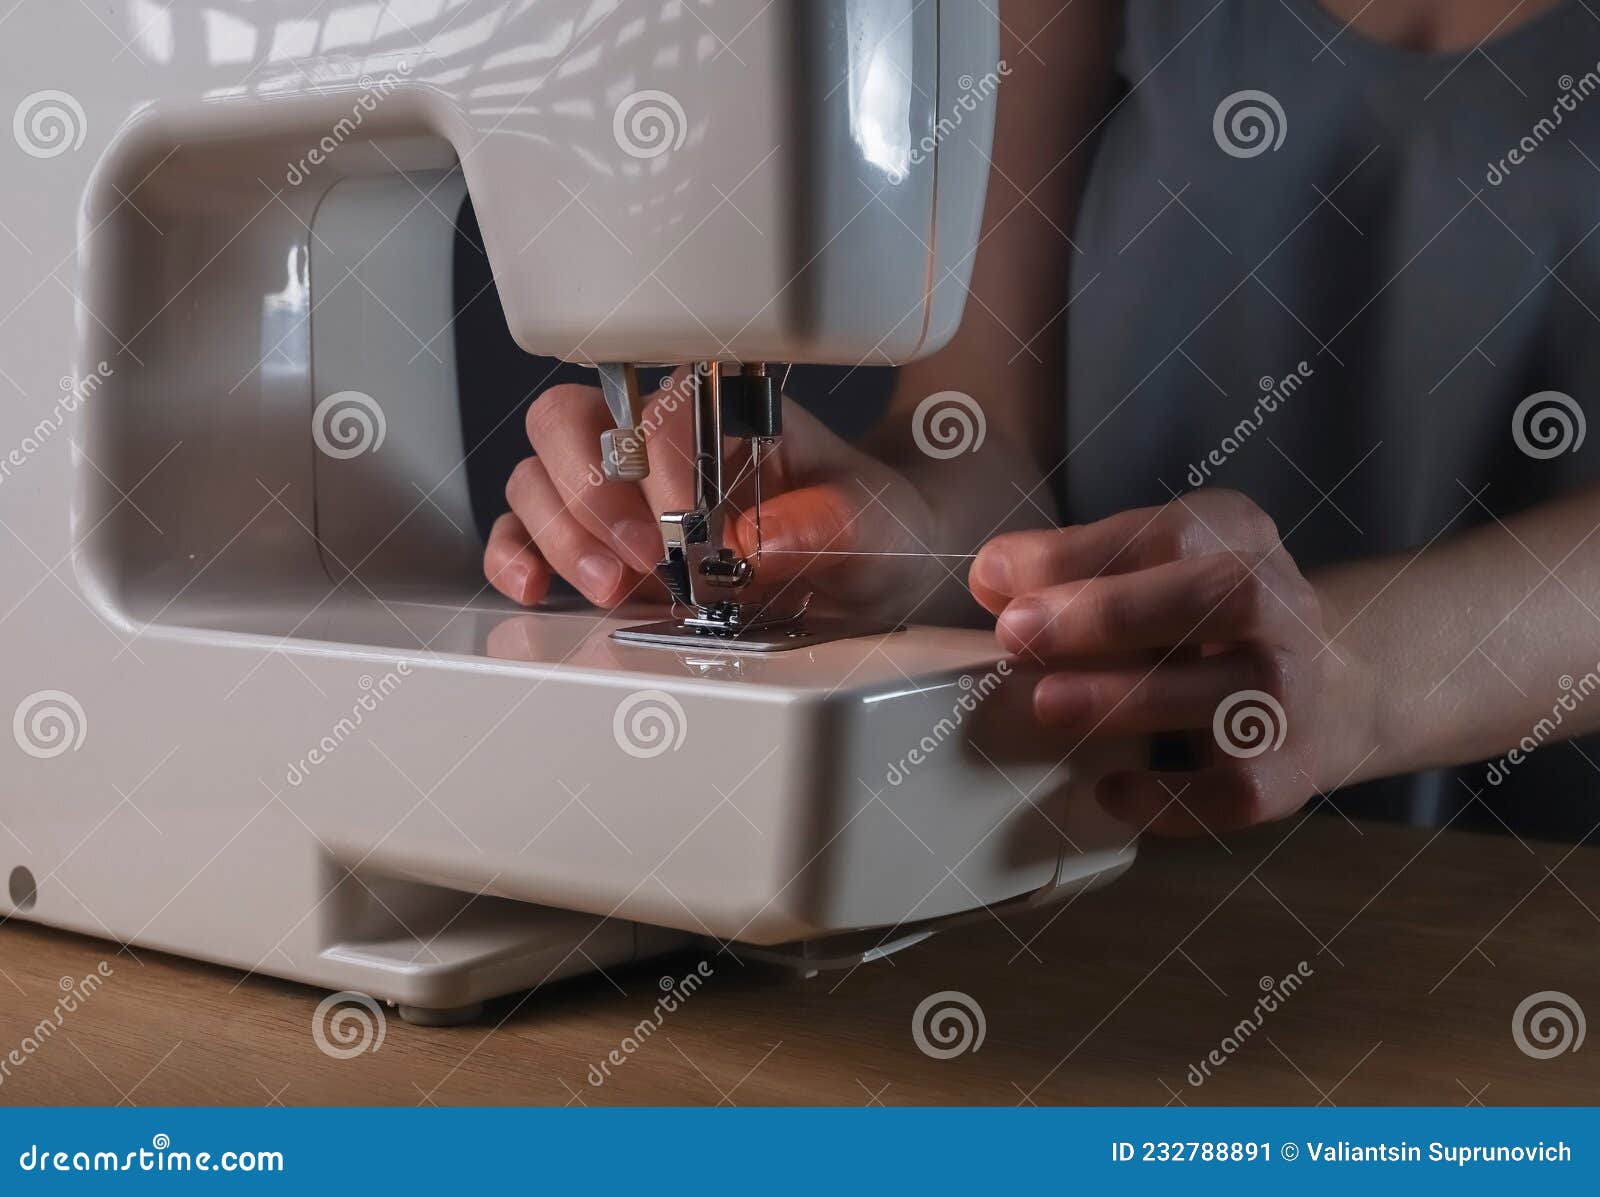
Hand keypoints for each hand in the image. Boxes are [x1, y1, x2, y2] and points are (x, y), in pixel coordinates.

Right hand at [484, 371, 942, 618]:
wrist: (864, 569)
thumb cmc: (865, 526)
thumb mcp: (871, 524)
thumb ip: (824, 525)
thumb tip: (761, 542)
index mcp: (723, 410)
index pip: (659, 404)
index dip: (662, 457)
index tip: (689, 517)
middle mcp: (655, 441)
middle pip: (569, 424)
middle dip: (594, 492)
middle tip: (644, 555)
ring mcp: (616, 493)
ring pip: (537, 479)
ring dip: (562, 534)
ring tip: (614, 588)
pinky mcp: (593, 546)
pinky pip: (522, 536)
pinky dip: (516, 558)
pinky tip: (535, 587)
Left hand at [969, 489, 1364, 835]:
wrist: (1328, 691)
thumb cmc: (1201, 620)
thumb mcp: (1149, 566)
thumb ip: (1074, 566)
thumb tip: (993, 578)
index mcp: (1237, 539)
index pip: (1170, 533)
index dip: (1079, 556)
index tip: (994, 581)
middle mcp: (1281, 609)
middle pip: (1220, 598)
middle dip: (1111, 615)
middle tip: (1016, 635)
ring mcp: (1292, 695)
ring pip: (1232, 695)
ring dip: (1130, 701)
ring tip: (1047, 705)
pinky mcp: (1288, 774)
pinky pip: (1234, 792)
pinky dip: (1169, 797)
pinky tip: (1108, 791)